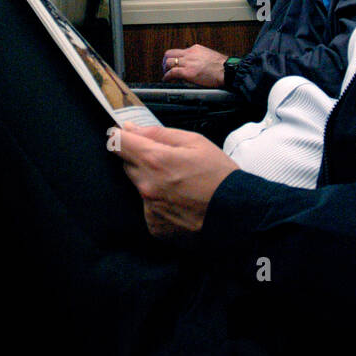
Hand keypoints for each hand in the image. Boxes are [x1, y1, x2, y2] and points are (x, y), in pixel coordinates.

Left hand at [110, 123, 236, 234]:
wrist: (237, 213)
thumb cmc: (219, 175)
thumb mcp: (195, 142)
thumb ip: (158, 133)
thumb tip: (130, 128)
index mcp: (155, 161)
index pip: (119, 143)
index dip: (121, 136)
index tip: (125, 135)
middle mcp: (147, 186)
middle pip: (128, 165)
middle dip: (142, 159)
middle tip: (168, 162)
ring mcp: (150, 209)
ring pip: (139, 187)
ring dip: (151, 182)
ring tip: (179, 184)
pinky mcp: (155, 226)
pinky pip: (148, 208)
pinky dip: (159, 203)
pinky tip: (180, 202)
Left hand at [162, 44, 226, 86]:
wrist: (227, 70)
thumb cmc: (222, 66)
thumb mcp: (209, 56)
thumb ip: (200, 58)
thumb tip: (196, 64)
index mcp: (196, 48)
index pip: (179, 51)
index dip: (174, 57)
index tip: (174, 62)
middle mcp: (190, 53)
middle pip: (170, 53)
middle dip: (166, 61)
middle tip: (166, 67)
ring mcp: (188, 62)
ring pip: (169, 62)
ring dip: (165, 69)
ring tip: (166, 74)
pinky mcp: (187, 72)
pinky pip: (172, 73)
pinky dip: (167, 77)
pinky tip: (166, 80)